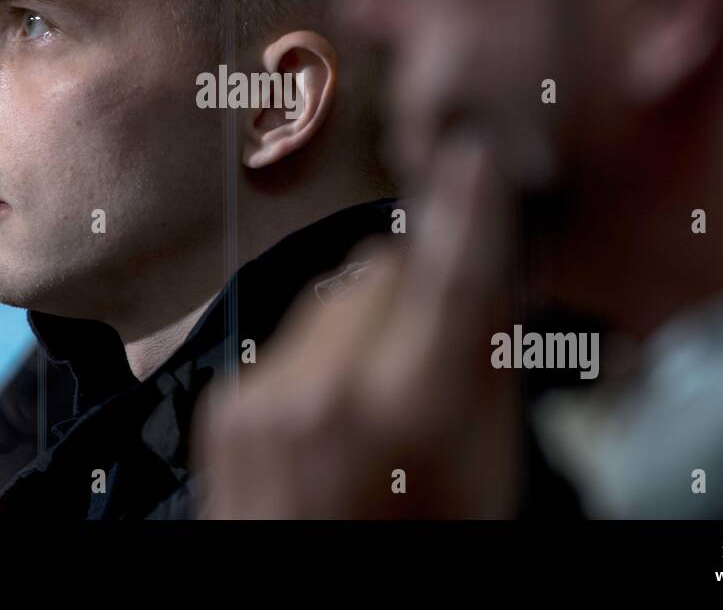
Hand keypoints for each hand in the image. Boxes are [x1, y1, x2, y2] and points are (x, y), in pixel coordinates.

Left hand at [194, 143, 520, 517]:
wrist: (306, 598)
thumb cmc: (418, 551)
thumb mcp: (488, 475)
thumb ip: (486, 366)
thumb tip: (494, 273)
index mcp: (410, 416)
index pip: (448, 275)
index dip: (470, 210)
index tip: (478, 156)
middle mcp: (327, 394)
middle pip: (385, 269)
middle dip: (419, 286)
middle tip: (440, 342)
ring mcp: (265, 397)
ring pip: (337, 296)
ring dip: (367, 319)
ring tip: (382, 394)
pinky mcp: (229, 403)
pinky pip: (293, 334)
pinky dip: (320, 354)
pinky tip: (332, 412)